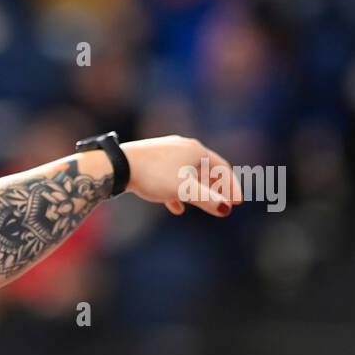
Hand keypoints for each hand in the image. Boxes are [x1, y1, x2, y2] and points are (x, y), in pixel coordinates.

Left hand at [121, 136, 243, 216]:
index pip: (222, 168)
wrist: (117, 164)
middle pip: (206, 169)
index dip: (232, 187)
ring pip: (188, 173)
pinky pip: (170, 176)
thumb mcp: (184, 190)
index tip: (237, 203)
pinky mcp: (151, 159)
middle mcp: (183, 146)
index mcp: (196, 150)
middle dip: (215, 189)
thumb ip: (207, 200)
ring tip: (201, 205)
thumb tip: (226, 208)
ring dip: (196, 190)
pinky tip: (175, 207)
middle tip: (223, 204)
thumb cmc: (154, 175)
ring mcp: (166, 151)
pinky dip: (176, 191)